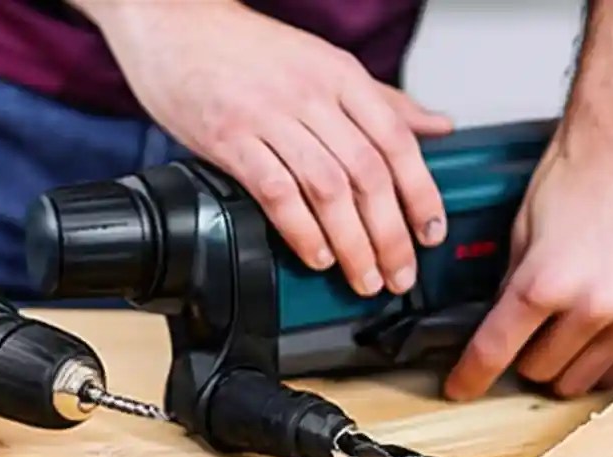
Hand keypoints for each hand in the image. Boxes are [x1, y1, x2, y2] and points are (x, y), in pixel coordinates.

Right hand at [87, 0, 452, 295]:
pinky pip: (275, 191)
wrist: (176, 24)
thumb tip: (436, 126)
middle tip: (398, 274)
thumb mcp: (322, 63)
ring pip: (327, 187)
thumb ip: (380, 101)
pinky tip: (315, 255)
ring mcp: (268, 115)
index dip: (420, 193)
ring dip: (351, 242)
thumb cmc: (244, 48)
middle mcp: (310, 94)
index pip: (396, 140)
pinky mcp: (228, 137)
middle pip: (366, 172)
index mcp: (339, 74)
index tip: (430, 234)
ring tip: (362, 276)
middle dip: (389, 234)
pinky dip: (301, 229)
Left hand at [443, 120, 612, 400]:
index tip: (459, 388)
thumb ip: (509, 284)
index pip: (494, 353)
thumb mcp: (522, 231)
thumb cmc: (584, 172)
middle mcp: (593, 308)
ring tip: (553, 333)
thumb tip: (496, 323)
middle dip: (519, 357)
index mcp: (546, 284)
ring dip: (559, 363)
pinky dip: (598, 361)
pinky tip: (586, 339)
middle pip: (536, 371)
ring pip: (578, 378)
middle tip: (517, 336)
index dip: (469, 377)